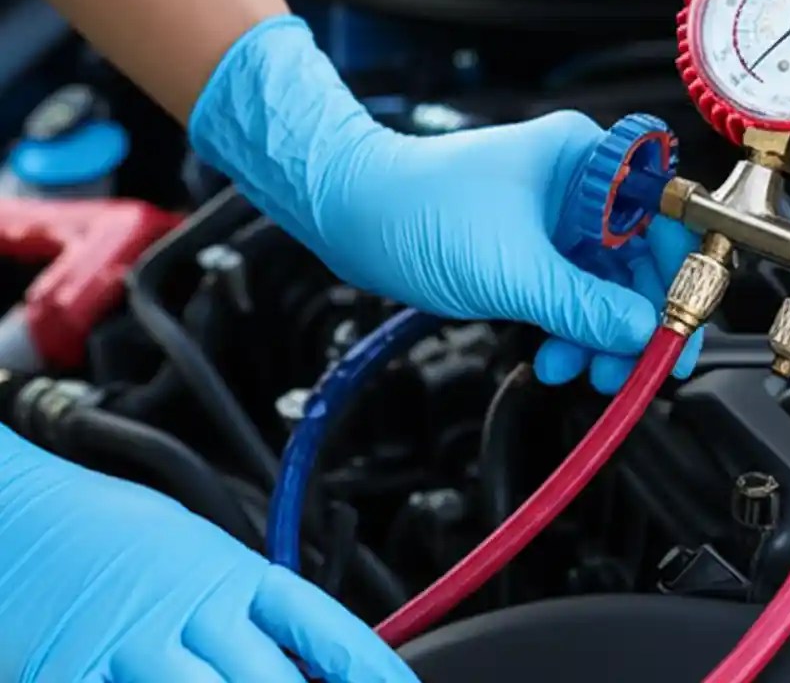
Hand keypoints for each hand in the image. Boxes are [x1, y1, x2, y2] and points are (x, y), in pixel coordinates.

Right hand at [0, 426, 414, 681]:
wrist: (18, 513)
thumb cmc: (113, 538)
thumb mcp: (200, 558)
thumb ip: (253, 614)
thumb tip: (314, 663)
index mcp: (233, 574)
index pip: (320, 627)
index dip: (366, 666)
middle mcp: (191, 609)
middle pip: (271, 682)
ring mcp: (131, 646)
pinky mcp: (70, 673)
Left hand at [190, 17, 702, 393]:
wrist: (349, 213)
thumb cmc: (416, 208)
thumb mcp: (514, 270)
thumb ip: (584, 308)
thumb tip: (641, 333)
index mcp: (585, 161)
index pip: (665, 218)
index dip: (679, 277)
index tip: (680, 328)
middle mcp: (579, 186)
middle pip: (640, 263)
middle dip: (633, 322)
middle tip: (636, 368)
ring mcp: (555, 220)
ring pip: (606, 288)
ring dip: (599, 335)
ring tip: (584, 370)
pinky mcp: (532, 249)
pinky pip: (572, 296)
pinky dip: (571, 331)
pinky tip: (556, 357)